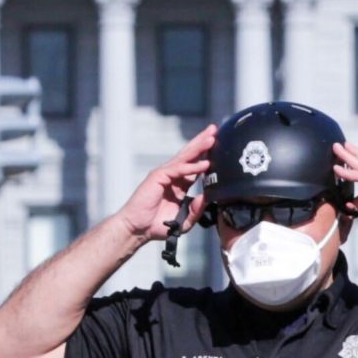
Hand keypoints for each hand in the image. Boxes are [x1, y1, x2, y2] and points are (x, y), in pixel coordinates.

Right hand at [115, 125, 216, 243]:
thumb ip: (196, 210)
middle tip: (215, 129)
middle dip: (202, 142)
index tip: (219, 146)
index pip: (195, 165)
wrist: (138, 229)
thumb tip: (207, 197)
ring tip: (212, 138)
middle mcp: (172, 175)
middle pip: (190, 155)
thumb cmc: (157, 225)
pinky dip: (192, 166)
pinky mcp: (158, 177)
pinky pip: (178, 169)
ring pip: (185, 157)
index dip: (206, 155)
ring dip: (199, 147)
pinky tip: (205, 164)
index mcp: (179, 184)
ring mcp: (164, 174)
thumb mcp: (184, 220)